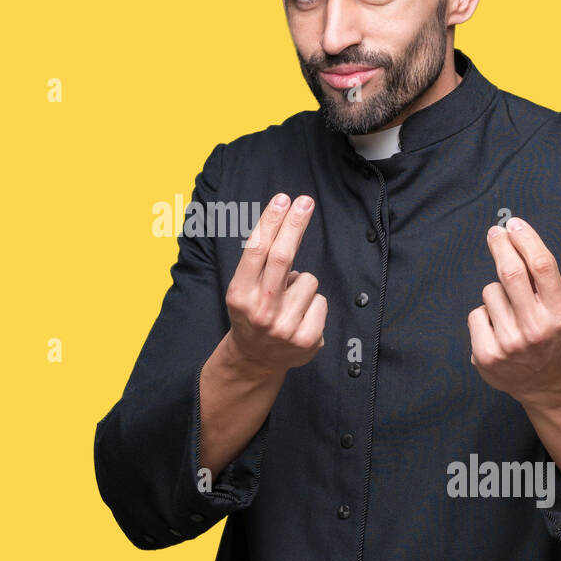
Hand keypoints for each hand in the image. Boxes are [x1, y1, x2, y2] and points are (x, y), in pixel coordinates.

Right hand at [222, 192, 326, 376]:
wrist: (255, 360)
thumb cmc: (252, 313)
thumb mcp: (243, 289)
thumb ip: (260, 264)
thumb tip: (286, 221)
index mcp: (240, 294)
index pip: (257, 251)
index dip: (271, 222)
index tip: (283, 199)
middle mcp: (261, 310)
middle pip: (282, 257)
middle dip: (294, 225)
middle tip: (305, 201)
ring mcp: (285, 327)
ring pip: (309, 280)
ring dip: (302, 284)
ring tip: (289, 302)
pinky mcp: (307, 339)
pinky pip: (321, 301)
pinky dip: (313, 304)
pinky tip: (300, 317)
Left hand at [467, 217, 560, 401]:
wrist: (544, 385)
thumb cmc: (550, 337)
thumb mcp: (560, 310)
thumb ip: (541, 281)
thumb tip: (514, 235)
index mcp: (559, 314)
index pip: (541, 266)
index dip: (525, 239)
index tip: (513, 224)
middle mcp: (535, 328)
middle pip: (510, 272)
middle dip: (501, 245)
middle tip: (495, 233)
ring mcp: (509, 344)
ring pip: (490, 292)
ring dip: (496, 294)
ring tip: (510, 315)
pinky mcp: (486, 355)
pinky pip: (476, 314)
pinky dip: (484, 316)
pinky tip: (497, 330)